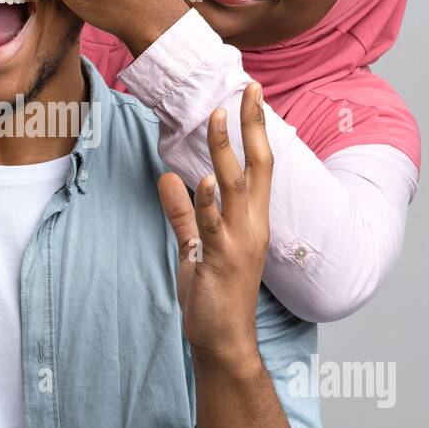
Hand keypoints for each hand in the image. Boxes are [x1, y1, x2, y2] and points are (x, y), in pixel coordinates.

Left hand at [157, 82, 272, 369]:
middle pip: (257, 165)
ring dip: (224, 150)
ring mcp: (239, 241)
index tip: (251, 94)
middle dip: (253, 125)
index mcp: (251, 219)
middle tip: (248, 87)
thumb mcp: (194, 247)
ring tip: (216, 115)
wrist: (223, 340)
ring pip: (234, 186)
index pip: (259, 165)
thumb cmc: (213, 295)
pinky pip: (214, 224)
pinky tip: (199, 177)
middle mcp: (253, 225)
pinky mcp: (221, 260)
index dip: (256, 129)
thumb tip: (169, 177)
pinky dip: (207, 201)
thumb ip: (183, 212)